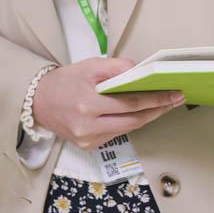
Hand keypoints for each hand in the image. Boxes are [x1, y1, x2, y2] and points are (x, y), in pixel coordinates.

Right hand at [32, 57, 184, 150]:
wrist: (38, 102)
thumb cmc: (64, 81)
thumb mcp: (88, 66)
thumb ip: (115, 67)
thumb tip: (140, 71)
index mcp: (87, 103)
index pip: (130, 103)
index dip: (155, 99)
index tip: (173, 94)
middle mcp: (88, 125)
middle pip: (133, 120)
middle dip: (157, 110)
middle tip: (175, 100)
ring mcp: (88, 139)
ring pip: (127, 129)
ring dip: (147, 117)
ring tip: (162, 106)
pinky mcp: (88, 146)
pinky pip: (116, 134)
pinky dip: (129, 123)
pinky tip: (139, 114)